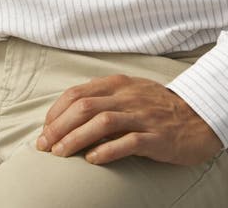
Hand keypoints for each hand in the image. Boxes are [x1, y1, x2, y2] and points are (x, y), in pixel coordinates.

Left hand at [36, 74, 222, 165]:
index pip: (76, 93)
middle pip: (84, 106)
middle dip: (59, 126)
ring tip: (60, 154)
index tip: (45, 130)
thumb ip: (103, 98)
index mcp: (117, 84)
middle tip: (45, 145)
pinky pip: (128, 142)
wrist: (198, 115)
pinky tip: (92, 160)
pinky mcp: (157, 137)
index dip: (56, 112)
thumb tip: (70, 115)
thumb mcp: (129, 92)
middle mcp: (126, 96)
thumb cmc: (158, 106)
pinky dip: (107, 150)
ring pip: (102, 122)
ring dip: (76, 138)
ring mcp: (142, 116)